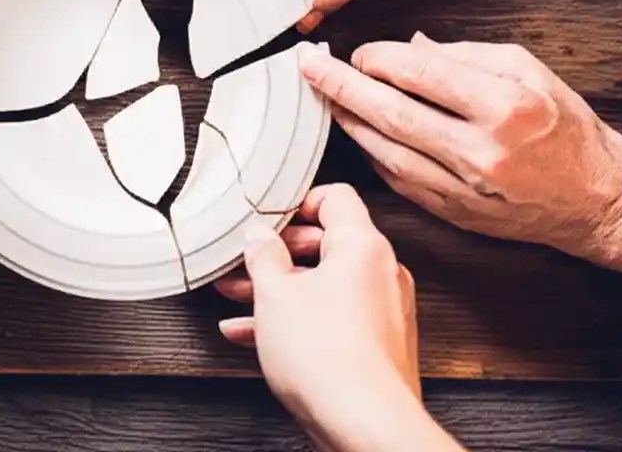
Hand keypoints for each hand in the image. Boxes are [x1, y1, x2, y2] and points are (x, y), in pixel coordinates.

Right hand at [214, 185, 433, 451]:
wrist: (365, 423)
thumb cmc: (329, 359)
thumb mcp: (275, 296)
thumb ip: (263, 257)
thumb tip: (259, 238)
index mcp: (363, 246)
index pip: (335, 197)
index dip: (296, 203)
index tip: (268, 219)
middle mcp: (381, 272)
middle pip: (326, 243)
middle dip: (278, 254)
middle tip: (245, 262)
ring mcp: (383, 310)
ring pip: (324, 285)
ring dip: (280, 290)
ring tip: (238, 298)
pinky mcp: (377, 344)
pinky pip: (332, 318)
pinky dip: (298, 320)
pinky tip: (256, 335)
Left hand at [300, 34, 621, 254]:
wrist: (595, 199)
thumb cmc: (566, 130)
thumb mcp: (530, 72)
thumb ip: (467, 55)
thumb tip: (410, 47)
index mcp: (505, 107)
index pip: (421, 74)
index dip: (379, 59)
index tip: (358, 50)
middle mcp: (481, 151)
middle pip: (391, 114)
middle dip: (342, 87)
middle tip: (310, 67)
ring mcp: (463, 188)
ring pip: (385, 151)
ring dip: (348, 122)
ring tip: (324, 97)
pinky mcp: (452, 212)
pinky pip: (397, 179)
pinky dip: (372, 153)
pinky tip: (356, 132)